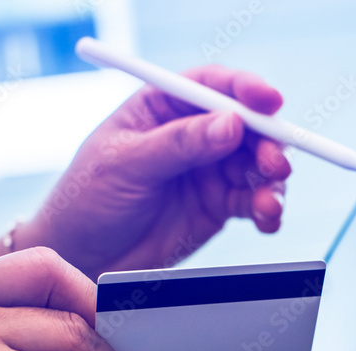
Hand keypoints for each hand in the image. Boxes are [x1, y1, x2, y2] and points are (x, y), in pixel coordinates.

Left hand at [20, 65, 292, 280]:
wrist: (83, 258)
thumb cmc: (87, 200)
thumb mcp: (126, 165)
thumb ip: (179, 145)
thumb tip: (230, 124)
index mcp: (163, 107)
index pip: (212, 87)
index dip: (245, 90)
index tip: (269, 102)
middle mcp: (193, 134)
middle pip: (247, 126)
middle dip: (267, 144)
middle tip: (273, 165)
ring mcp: (209, 170)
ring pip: (256, 166)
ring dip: (271, 182)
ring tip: (268, 205)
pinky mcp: (219, 206)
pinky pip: (254, 201)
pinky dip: (267, 209)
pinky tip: (266, 219)